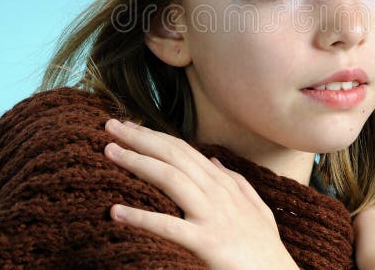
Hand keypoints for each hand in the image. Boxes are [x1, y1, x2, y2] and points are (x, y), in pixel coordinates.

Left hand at [103, 119, 298, 269]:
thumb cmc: (265, 248)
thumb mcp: (255, 208)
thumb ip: (235, 183)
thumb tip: (215, 161)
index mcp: (223, 184)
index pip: (183, 150)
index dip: (155, 135)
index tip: (130, 125)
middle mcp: (217, 193)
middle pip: (173, 156)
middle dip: (140, 138)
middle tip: (110, 126)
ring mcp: (212, 217)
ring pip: (170, 179)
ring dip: (137, 162)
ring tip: (110, 152)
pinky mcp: (207, 244)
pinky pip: (169, 227)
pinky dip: (141, 218)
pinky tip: (116, 212)